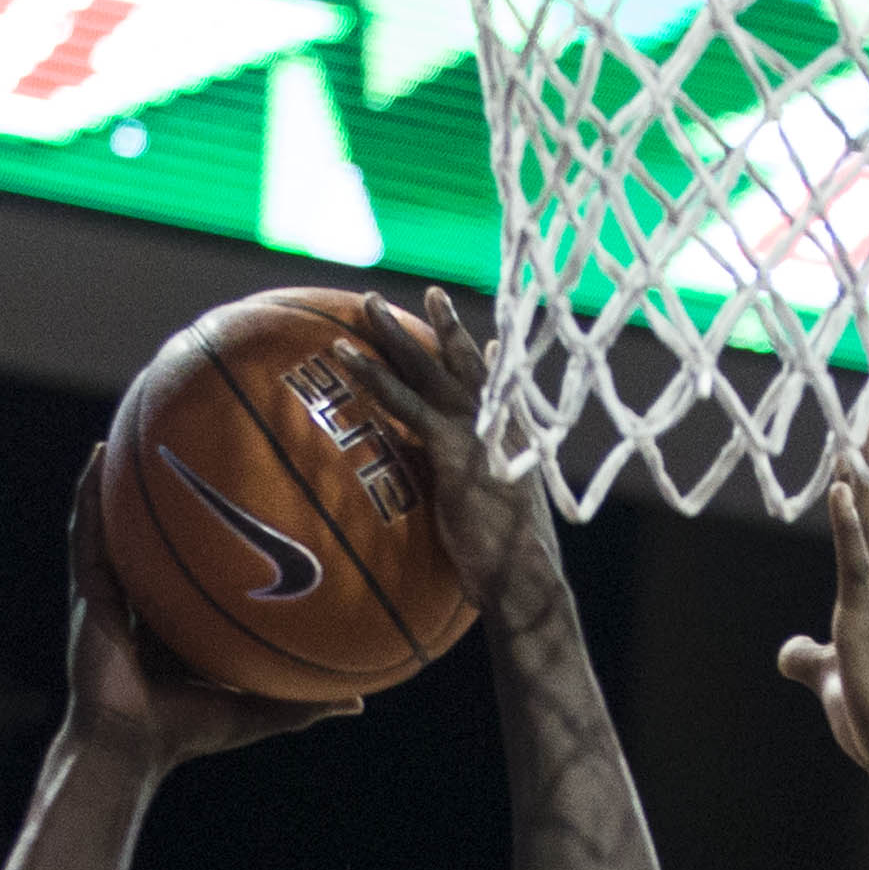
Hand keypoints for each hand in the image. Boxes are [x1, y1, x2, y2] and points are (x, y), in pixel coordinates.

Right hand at [66, 446, 360, 768]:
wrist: (130, 746)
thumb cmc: (186, 734)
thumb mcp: (257, 711)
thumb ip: (301, 703)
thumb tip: (358, 702)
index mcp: (176, 622)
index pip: (196, 566)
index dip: (213, 532)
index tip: (240, 493)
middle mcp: (143, 599)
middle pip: (158, 533)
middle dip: (169, 489)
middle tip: (191, 440)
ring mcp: (111, 592)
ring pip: (117, 520)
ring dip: (124, 475)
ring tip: (137, 425)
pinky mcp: (88, 591)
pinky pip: (89, 532)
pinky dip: (91, 494)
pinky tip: (101, 453)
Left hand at [335, 288, 558, 618]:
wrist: (523, 576)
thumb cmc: (511, 562)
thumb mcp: (503, 519)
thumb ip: (488, 492)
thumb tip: (472, 492)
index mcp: (511, 437)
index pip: (494, 386)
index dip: (483, 359)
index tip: (478, 336)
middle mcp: (496, 423)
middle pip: (463, 363)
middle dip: (445, 325)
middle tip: (431, 292)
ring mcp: (474, 431)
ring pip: (427, 370)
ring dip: (394, 334)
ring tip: (367, 303)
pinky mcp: (451, 448)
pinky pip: (403, 404)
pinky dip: (373, 378)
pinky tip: (345, 356)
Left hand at [776, 419, 868, 793]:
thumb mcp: (833, 680)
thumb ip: (810, 659)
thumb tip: (788, 650)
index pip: (866, 528)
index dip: (860, 482)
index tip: (859, 437)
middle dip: (868, 460)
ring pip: (867, 526)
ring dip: (861, 475)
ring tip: (859, 424)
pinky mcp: (864, 625)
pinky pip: (856, 564)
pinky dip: (848, 525)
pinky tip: (841, 489)